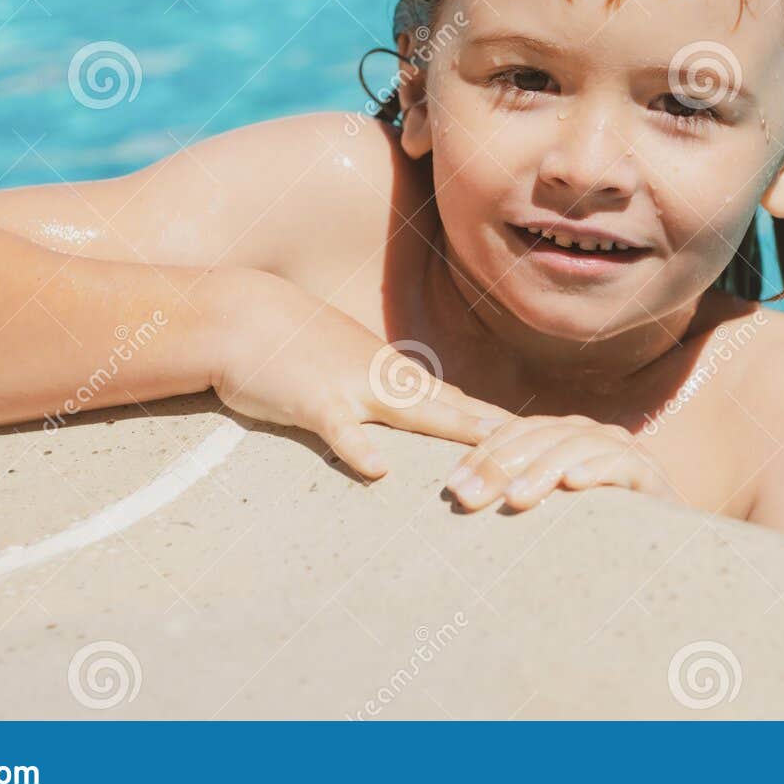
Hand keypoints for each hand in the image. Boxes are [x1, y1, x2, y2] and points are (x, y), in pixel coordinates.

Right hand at [211, 273, 513, 479]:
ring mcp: (350, 387)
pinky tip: (379, 470)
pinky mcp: (311, 400)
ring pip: (411, 413)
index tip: (538, 436)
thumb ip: (370, 392)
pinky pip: (338, 428)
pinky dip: (358, 448)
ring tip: (494, 453)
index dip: (495, 421)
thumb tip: (395, 423)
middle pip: (451, 407)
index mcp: (390, 374)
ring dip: (452, 432)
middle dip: (497, 429)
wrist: (239, 313)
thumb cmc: (284, 342)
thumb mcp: (339, 364)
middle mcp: (382, 379)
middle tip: (544, 445)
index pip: (455, 401)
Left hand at [444, 414, 672, 511]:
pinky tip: (576, 484)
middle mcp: (594, 435)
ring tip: (514, 499)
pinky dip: (598, 469)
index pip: (517, 432)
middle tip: (466, 498)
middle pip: (540, 436)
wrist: (666, 549)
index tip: (451, 485)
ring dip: (542, 470)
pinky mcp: (651, 474)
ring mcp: (625, 451)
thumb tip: (458, 493)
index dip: (482, 454)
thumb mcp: (552, 511)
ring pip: (575, 446)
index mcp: (566, 436)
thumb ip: (517, 491)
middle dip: (499, 464)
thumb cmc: (598, 533)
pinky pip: (621, 463)